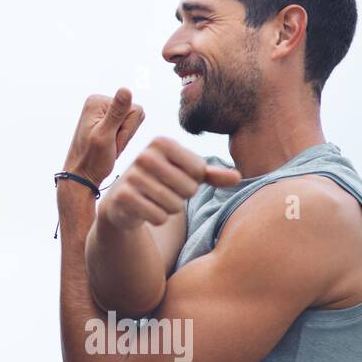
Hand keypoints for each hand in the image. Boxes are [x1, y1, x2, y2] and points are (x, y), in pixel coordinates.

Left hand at [63, 88, 145, 186]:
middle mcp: (100, 102)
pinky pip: (129, 128)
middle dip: (126, 134)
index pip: (135, 109)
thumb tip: (125, 89)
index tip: (111, 143)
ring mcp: (104, 112)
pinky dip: (123, 140)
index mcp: (97, 101)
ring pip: (134, 122)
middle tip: (110, 146)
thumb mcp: (105, 136)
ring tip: (110, 147)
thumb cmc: (91, 160)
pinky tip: (111, 147)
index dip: (128, 130)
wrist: (82, 176)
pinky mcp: (108, 121)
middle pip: (135, 113)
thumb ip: (116, 113)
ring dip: (125, 138)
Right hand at [100, 136, 241, 230]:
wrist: (124, 199)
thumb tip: (238, 177)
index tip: (177, 178)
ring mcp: (132, 176)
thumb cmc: (161, 181)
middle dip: (182, 196)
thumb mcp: (186, 174)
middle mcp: (144, 156)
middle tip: (166, 191)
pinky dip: (158, 218)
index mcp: (161, 142)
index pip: (198, 170)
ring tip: (156, 200)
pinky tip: (147, 209)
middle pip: (188, 188)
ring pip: (174, 205)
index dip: (193, 180)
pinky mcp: (125, 197)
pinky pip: (159, 217)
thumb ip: (212, 174)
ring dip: (170, 208)